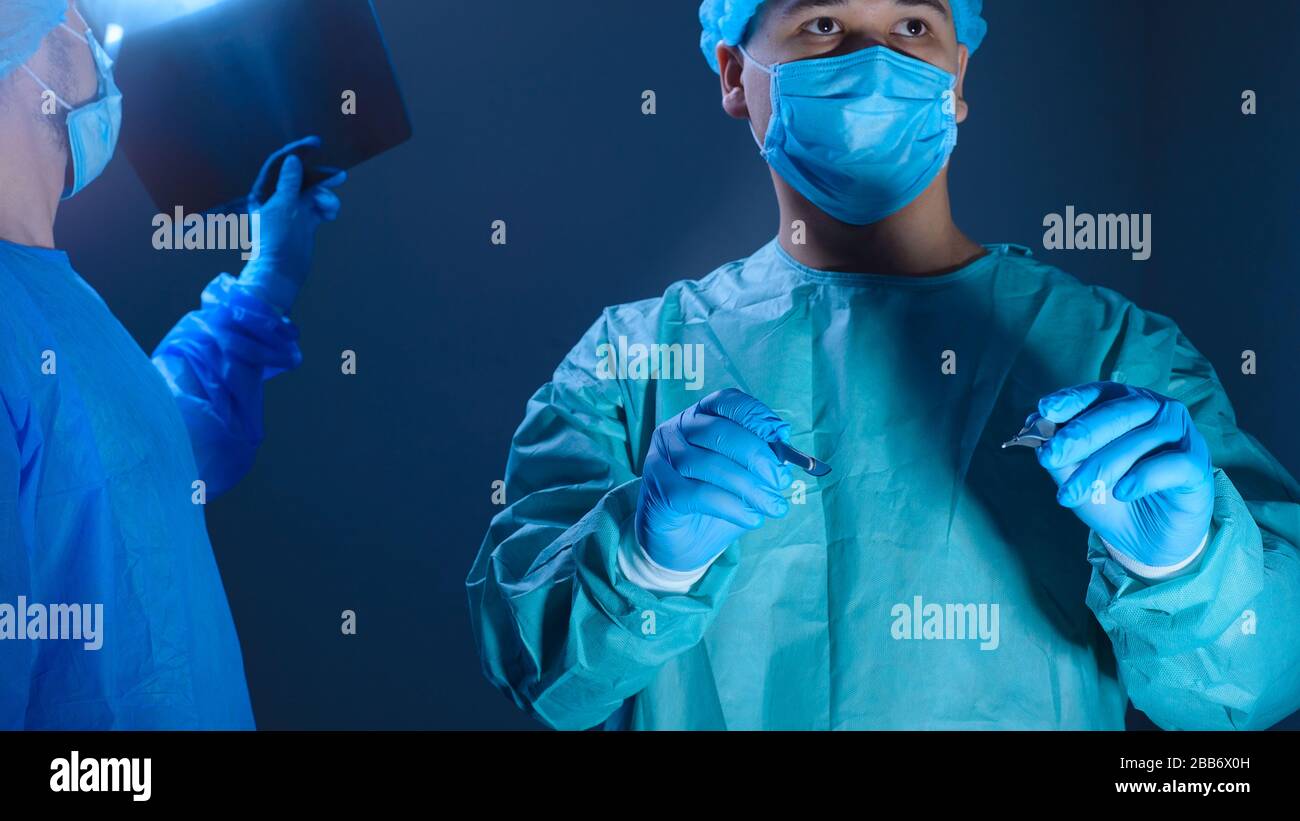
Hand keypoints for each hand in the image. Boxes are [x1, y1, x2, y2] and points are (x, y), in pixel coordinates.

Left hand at [239, 136, 346, 311]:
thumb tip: (294, 160)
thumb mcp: (283, 205)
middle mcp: (277, 199)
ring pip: (313, 193)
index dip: (298, 152)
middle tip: (340, 176)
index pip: (281, 164)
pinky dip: (326, 209)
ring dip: (325, 197)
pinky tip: (330, 216)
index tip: (316, 144)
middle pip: (301, 178)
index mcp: (264, 191)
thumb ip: (290, 182)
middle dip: (320, 178)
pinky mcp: (304, 223)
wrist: (281, 271)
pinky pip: (319, 208)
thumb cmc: (276, 239)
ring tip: (331, 208)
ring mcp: (291, 211)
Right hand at [636, 388, 793, 571]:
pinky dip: (732, 507)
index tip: (781, 439)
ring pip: (710, 464)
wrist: (681, 541)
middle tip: (781, 482)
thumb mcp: (743, 474)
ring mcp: (662, 459)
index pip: (726, 402)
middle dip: (757, 457)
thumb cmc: (714, 500)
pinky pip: (699, 494)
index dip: (756, 416)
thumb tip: (784, 446)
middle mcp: (675, 431)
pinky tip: (751, 518)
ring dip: (750, 487)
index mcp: (698, 417)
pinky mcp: (659, 490)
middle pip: (719, 432)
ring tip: (773, 506)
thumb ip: (760, 456)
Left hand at [1034, 382, 1213, 568]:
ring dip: (1100, 469)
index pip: (1096, 394)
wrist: (1148, 540)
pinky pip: (1169, 463)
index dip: (1070, 401)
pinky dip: (1142, 477)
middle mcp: (1155, 411)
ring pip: (1138, 441)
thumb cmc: (1111, 498)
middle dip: (1078, 436)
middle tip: (1050, 457)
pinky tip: (1122, 492)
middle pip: (1115, 415)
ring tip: (1072, 495)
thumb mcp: (1075, 475)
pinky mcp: (1197, 463)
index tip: (1045, 411)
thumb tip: (1033, 426)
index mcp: (1124, 404)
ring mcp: (1181, 434)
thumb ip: (1058, 451)